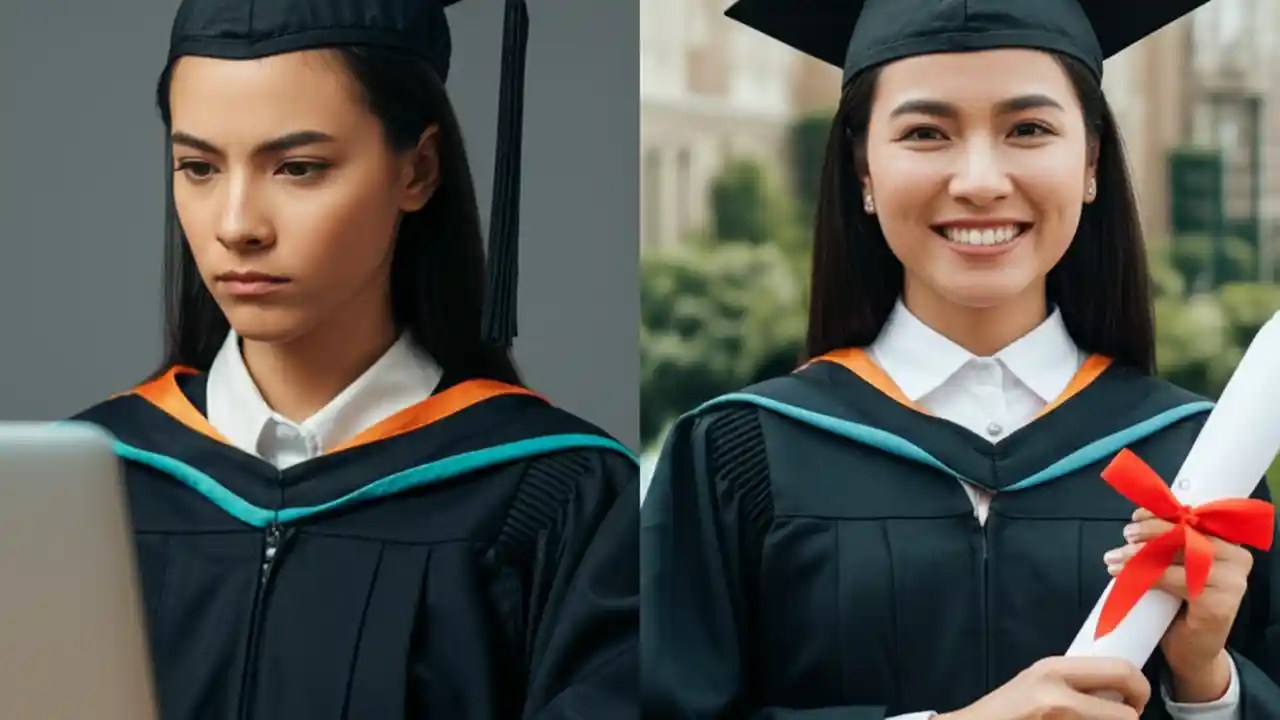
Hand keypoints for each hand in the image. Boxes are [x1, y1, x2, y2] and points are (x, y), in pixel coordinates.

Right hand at [936, 656, 1148, 719]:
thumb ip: (1073, 681)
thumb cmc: (1006, 711)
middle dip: (1132, 717)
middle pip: (1128, 715)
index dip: (1140, 688)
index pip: (1121, 671)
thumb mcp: (1037, 682)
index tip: (1134, 701)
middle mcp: (1060, 697)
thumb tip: (1117, 689)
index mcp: (1054, 669)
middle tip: (1124, 717)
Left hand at [1104, 507, 1248, 700]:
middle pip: (1187, 534)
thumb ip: (1171, 544)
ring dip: (1140, 554)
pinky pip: (1173, 580)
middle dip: (1150, 531)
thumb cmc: (1182, 605)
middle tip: (1126, 535)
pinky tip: (1122, 575)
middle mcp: (1237, 560)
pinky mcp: (1217, 604)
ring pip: (1177, 556)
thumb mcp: (1178, 568)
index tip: (1136, 516)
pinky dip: (1144, 575)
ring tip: (1114, 558)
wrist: (1192, 652)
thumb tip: (1140, 518)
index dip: (1163, 515)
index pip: (1195, 520)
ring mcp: (1231, 583)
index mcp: (1230, 546)